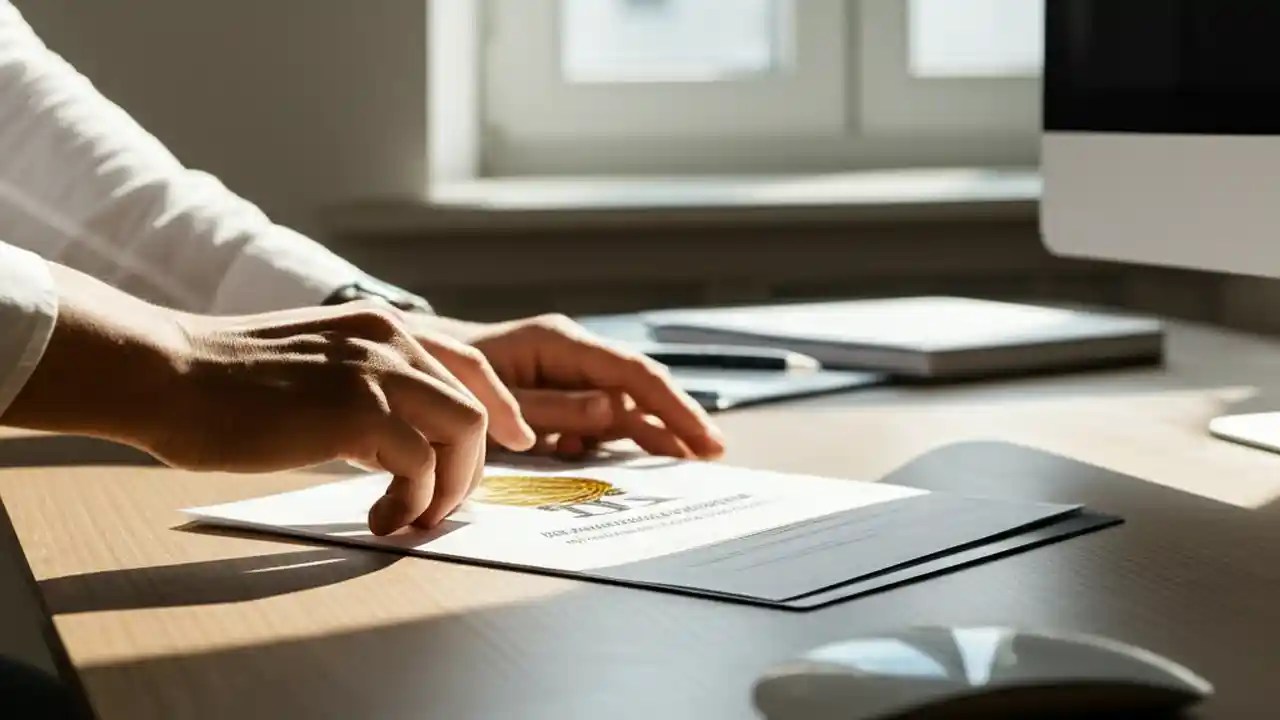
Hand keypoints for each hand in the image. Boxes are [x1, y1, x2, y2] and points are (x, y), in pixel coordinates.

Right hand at [4, 265, 529, 534]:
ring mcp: (377, 373)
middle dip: (470, 466)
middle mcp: (390, 340)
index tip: (516, 438)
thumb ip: (362, 386)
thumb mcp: (315, 364)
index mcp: (380, 326)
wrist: (168, 374)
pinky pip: (419, 468)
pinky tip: (380, 520)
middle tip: (444, 505)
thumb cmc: (224, 381)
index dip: (500, 406)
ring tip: (411, 518)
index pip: (469, 362)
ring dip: (446, 489)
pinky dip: (411, 503)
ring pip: (460, 435)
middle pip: (472, 407)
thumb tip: (396, 440)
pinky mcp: (357, 412)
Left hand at [406, 314, 725, 459]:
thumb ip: (553, 407)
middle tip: (710, 456)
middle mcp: (572, 354)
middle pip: (638, 389)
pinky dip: (616, 440)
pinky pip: (597, 419)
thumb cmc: (448, 376)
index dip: (673, 407)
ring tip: (688, 463)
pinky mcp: (558, 396)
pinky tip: (635, 463)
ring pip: (623, 406)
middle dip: (675, 420)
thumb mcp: (496, 396)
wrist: (413, 365)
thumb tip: (613, 412)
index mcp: (560, 342)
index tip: (702, 438)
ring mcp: (567, 375)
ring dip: (652, 433)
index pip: (633, 373)